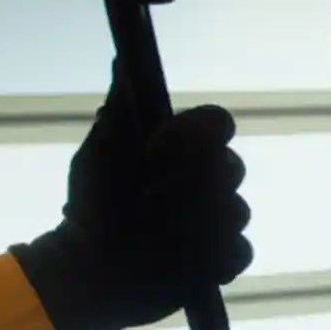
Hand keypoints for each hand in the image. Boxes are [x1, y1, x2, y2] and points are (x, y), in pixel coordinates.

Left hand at [10, 74, 251, 329]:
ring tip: (164, 236)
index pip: (218, 123)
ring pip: (240, 211)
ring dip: (204, 223)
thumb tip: (122, 59)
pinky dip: (219, 258)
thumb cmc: (91, 207)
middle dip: (200, 182)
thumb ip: (119, 109)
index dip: (202, 132)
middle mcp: (206, 182)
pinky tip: (189, 265)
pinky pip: (241, 251)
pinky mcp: (221, 260)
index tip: (162, 149)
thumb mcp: (100, 154)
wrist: (89, 270)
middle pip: (235, 167)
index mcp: (183, 150)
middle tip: (155, 198)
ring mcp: (217, 222)